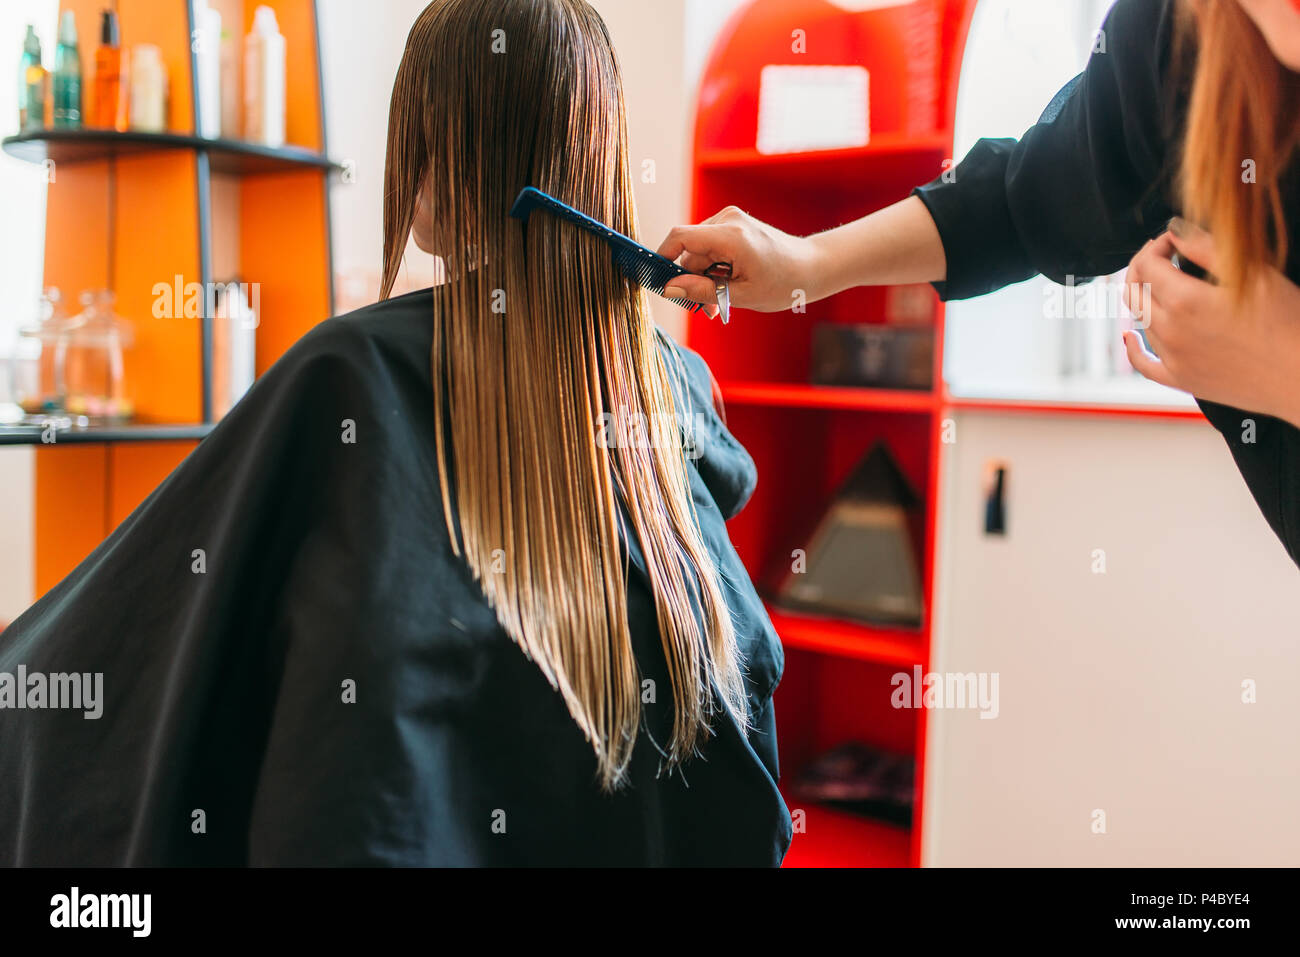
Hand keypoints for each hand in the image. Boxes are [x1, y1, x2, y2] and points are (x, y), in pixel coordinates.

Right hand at [657, 206, 822, 315]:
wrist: (811, 267)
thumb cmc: (783, 283)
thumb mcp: (741, 295)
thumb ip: (703, 291)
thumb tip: (670, 289)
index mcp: (731, 235)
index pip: (680, 237)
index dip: (663, 257)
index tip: (657, 280)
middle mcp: (728, 219)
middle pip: (690, 251)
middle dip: (692, 280)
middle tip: (707, 309)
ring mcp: (731, 219)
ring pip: (698, 251)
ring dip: (704, 277)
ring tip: (721, 301)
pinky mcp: (733, 223)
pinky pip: (709, 246)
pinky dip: (713, 267)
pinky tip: (727, 283)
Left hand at [1122, 221, 1299, 427]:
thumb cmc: (1288, 325)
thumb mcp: (1253, 273)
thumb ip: (1207, 247)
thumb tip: (1175, 230)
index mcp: (1184, 300)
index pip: (1147, 264)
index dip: (1155, 246)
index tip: (1169, 241)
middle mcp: (1170, 330)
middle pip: (1135, 290)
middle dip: (1142, 266)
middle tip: (1159, 257)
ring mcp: (1172, 357)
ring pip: (1139, 320)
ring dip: (1144, 297)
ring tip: (1160, 285)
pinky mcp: (1180, 380)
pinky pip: (1142, 364)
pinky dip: (1133, 346)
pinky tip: (1130, 336)